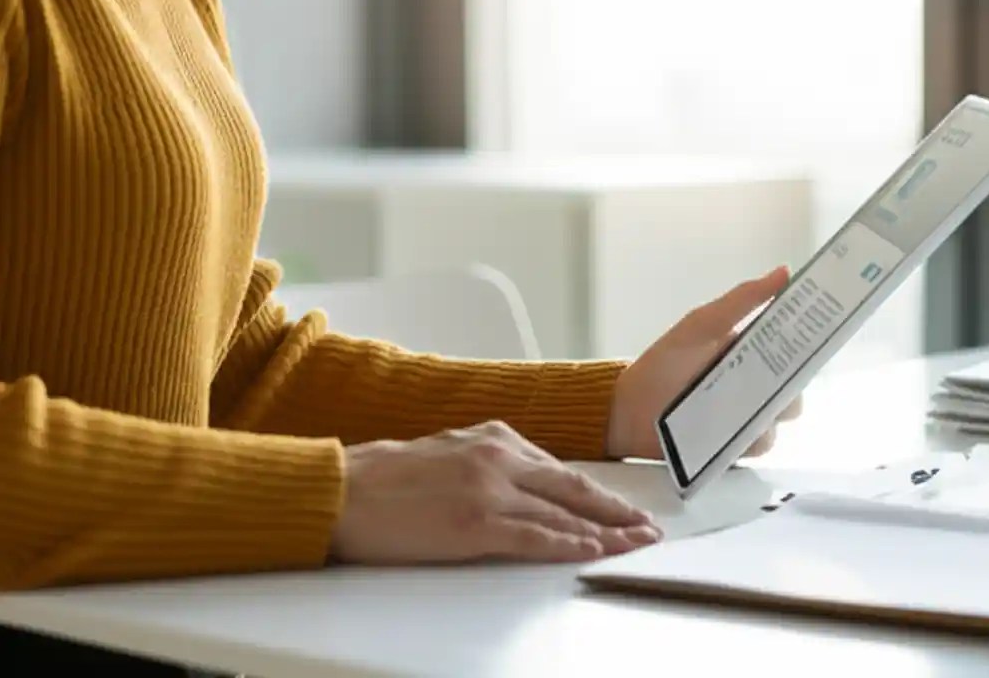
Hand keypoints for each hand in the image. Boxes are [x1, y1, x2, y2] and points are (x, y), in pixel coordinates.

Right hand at [330, 421, 661, 564]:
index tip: (622, 506)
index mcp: (493, 437)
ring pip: (563, 512)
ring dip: (606, 531)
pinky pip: (535, 536)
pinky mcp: (475, 523)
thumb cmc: (384, 478)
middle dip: (616, 509)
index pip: (559, 468)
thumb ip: (490, 464)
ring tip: (635, 544)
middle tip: (648, 526)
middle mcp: (498, 457)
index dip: (596, 491)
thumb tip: (525, 486)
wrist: (340, 490)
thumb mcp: (448, 453)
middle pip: (573, 486)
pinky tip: (593, 551)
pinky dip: (569, 545)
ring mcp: (489, 489)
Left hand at [606, 266, 803, 460]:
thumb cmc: (664, 363)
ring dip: (769, 413)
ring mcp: (747, 418)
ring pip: (780, 419)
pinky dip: (752, 437)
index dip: (808, 344)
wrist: (629, 409)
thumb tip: (784, 273)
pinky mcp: (736, 445)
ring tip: (742, 406)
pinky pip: (760, 444)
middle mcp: (755, 386)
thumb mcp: (702, 325)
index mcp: (752, 353)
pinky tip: (735, 428)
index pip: (794, 350)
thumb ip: (742, 300)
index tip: (816, 336)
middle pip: (794, 389)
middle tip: (771, 380)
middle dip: (790, 387)